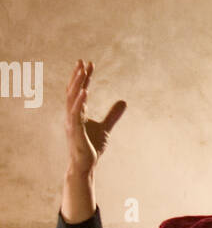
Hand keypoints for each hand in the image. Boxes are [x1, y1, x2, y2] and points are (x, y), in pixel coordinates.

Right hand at [66, 59, 126, 174]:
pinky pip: (76, 114)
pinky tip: (85, 91)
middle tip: (83, 61)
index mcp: (76, 113)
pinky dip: (80, 102)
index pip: (78, 91)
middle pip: (73, 91)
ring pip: (72, 100)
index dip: (83, 78)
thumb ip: (113, 114)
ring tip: (83, 71)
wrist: (85, 166)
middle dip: (78, 76)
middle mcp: (71, 116)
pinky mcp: (75, 132)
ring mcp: (71, 123)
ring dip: (77, 84)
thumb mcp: (105, 128)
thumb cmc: (91, 147)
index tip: (87, 63)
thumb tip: (124, 101)